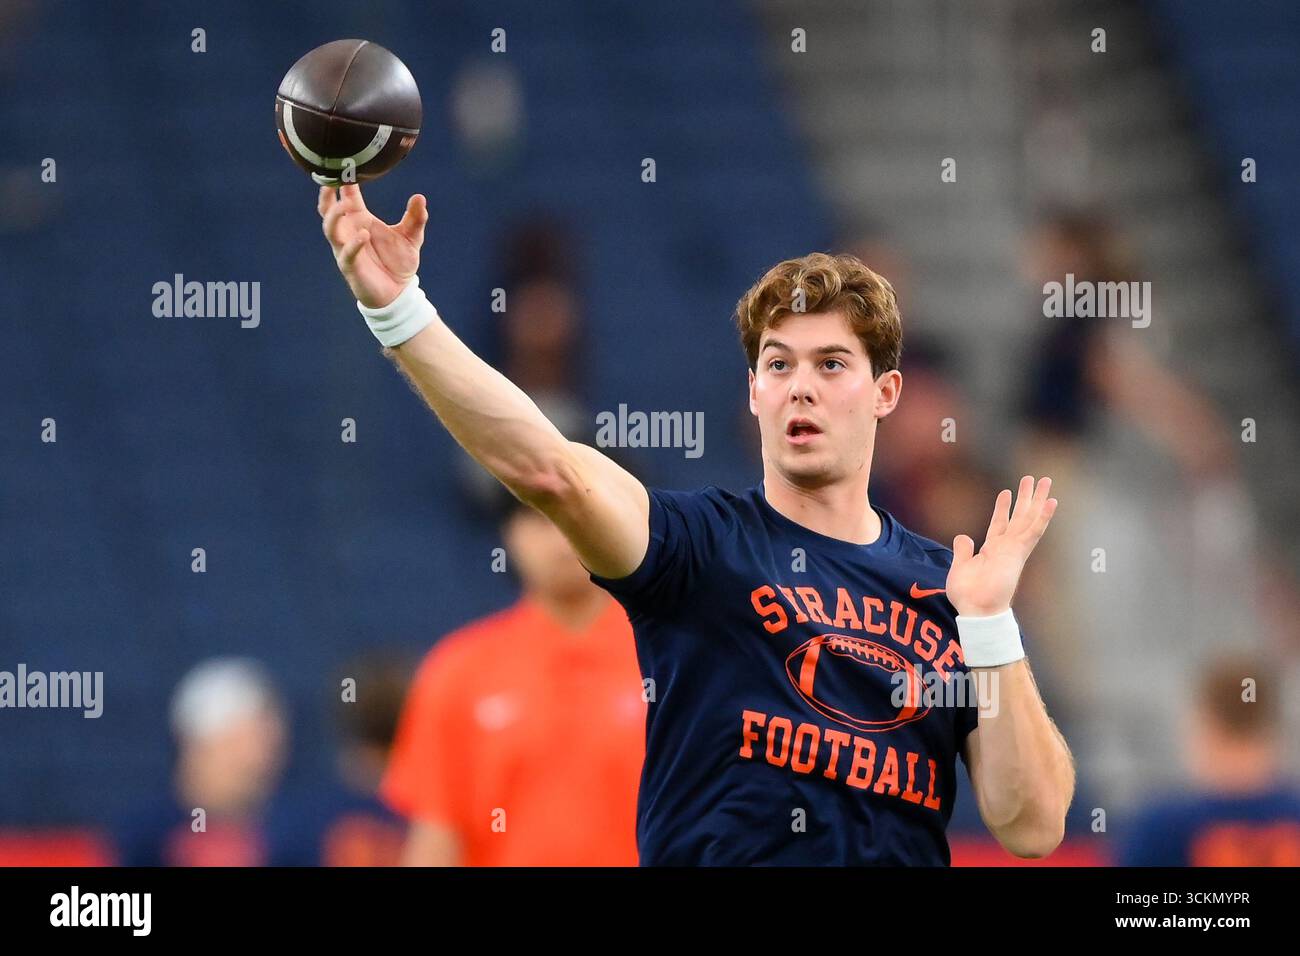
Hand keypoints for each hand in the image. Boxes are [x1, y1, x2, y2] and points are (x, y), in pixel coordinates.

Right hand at [319, 184, 427, 308]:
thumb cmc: (399, 263)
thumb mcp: (412, 237)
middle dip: (327, 195)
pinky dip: (353, 243)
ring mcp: (346, 248)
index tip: (345, 162)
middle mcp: (349, 231)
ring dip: (334, 215)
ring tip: (345, 205)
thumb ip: (416, 218)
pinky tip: (363, 234)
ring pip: (330, 228)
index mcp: (361, 219)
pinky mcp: (350, 266)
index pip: (348, 195)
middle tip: (331, 180)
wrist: (399, 293)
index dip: (344, 180)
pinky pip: (346, 253)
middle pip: (328, 209)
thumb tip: (420, 197)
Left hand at [946, 476, 1056, 616]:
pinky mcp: (1019, 552)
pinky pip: (1033, 531)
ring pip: (1029, 518)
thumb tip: (962, 536)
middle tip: (1032, 478)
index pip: (999, 524)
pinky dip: (1043, 516)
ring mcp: (1014, 548)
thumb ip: (963, 551)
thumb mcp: (960, 567)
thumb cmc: (968, 595)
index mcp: (992, 550)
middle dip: (1025, 498)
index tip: (1006, 493)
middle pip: (1019, 516)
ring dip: (1037, 499)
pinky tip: (1051, 502)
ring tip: (1045, 480)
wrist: (976, 609)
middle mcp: (1005, 547)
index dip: (1002, 508)